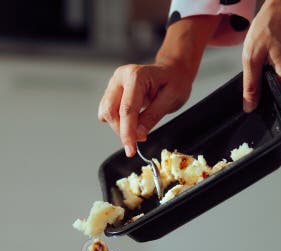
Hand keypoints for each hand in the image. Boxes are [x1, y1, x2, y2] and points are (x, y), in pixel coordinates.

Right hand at [98, 16, 220, 156]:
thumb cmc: (174, 81)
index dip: (127, 132)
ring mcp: (114, 84)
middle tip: (139, 138)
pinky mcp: (111, 92)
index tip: (130, 150)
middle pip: (110, 111)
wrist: (172, 71)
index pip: (127, 109)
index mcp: (136, 75)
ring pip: (106, 113)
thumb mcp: (171, 99)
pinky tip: (132, 119)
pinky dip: (118, 121)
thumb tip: (137, 135)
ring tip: (139, 125)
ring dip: (119, 126)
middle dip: (122, 130)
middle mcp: (120, 77)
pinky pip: (107, 112)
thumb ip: (152, 117)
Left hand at [242, 0, 280, 120]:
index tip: (268, 129)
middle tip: (254, 105)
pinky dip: (275, 85)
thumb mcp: (251, 57)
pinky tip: (263, 79)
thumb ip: (251, 85)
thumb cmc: (270, 26)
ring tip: (257, 89)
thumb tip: (250, 106)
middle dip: (271, 108)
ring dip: (272, 95)